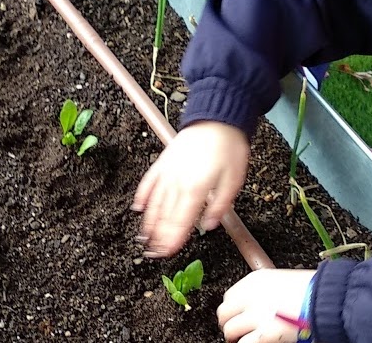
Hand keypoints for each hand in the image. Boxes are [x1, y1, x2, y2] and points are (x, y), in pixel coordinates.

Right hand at [132, 121, 249, 256]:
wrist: (216, 117)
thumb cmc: (229, 147)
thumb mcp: (234, 179)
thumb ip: (221, 205)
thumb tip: (209, 225)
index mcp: (196, 188)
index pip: (181, 221)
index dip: (173, 239)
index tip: (167, 253)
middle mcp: (178, 182)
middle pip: (165, 215)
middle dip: (159, 237)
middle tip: (154, 254)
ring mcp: (167, 172)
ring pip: (154, 202)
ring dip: (149, 222)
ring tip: (144, 239)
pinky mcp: (163, 162)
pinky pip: (149, 182)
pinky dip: (142, 195)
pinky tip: (138, 208)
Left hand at [217, 269, 315, 342]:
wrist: (327, 301)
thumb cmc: (314, 292)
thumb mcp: (284, 282)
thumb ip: (266, 293)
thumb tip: (255, 306)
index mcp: (256, 280)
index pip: (230, 296)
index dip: (234, 310)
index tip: (238, 316)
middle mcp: (251, 295)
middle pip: (224, 313)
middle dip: (231, 323)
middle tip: (238, 332)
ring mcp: (256, 316)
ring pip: (230, 330)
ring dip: (237, 337)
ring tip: (247, 339)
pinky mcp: (264, 334)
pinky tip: (256, 342)